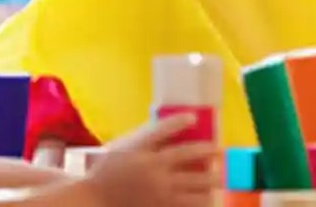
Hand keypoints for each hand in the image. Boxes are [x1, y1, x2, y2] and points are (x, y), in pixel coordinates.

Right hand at [87, 114, 218, 206]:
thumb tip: (173, 122)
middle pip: (190, 156)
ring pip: (195, 186)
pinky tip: (207, 200)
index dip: (180, 121)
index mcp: (142, 153)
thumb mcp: (122, 147)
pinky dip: (199, 203)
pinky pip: (188, 206)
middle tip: (220, 152)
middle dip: (210, 152)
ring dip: (210, 183)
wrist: (94, 201)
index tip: (194, 117)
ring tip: (218, 180)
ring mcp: (160, 193)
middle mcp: (155, 172)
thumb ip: (146, 135)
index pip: (165, 130)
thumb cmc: (108, 171)